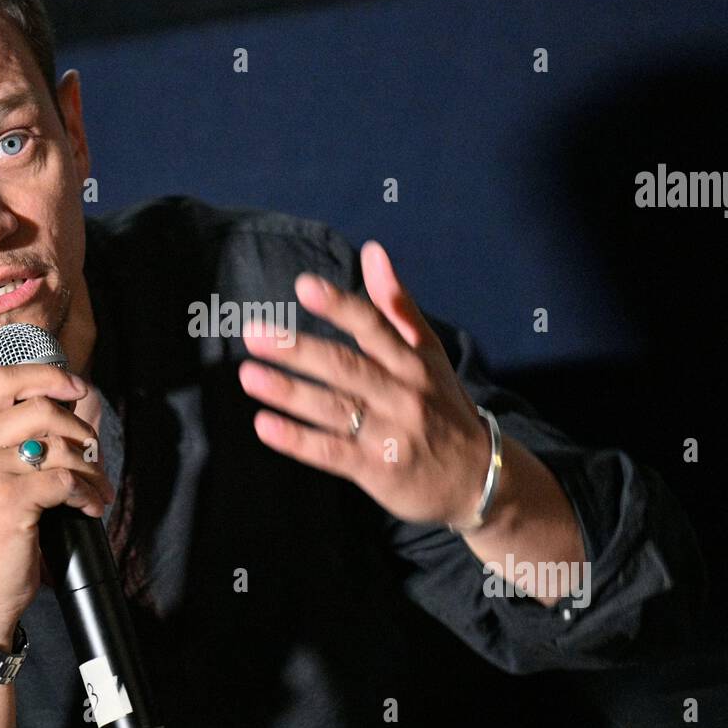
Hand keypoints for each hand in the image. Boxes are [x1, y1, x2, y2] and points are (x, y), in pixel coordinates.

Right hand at [0, 364, 116, 644]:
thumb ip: (11, 439)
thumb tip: (70, 403)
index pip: (3, 379)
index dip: (47, 376)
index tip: (78, 389)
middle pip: (39, 407)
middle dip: (80, 430)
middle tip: (93, 458)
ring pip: (59, 445)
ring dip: (91, 469)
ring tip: (97, 490)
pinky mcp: (6, 501)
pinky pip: (66, 480)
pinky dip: (87, 494)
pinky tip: (89, 509)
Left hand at [239, 240, 489, 529]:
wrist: (478, 476)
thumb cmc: (442, 405)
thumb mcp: (427, 352)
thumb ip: (395, 304)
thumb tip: (372, 251)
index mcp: (412, 361)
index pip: (373, 327)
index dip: (339, 306)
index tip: (303, 287)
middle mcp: (402, 394)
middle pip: (346, 367)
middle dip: (299, 350)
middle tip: (254, 333)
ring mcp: (389, 434)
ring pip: (334, 409)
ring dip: (290, 392)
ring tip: (249, 375)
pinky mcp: (377, 471)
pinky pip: (332, 453)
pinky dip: (298, 440)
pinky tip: (265, 426)